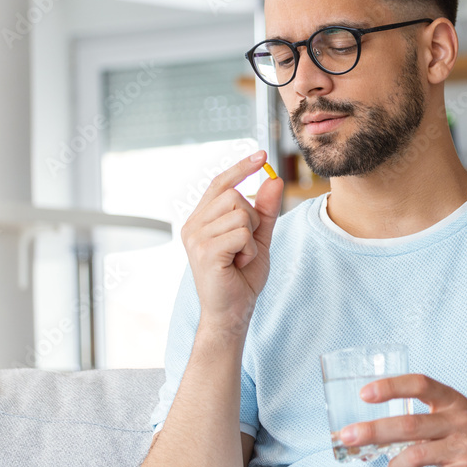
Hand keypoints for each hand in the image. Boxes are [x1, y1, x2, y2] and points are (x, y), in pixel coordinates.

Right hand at [180, 150, 283, 335]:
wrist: (232, 313)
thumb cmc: (241, 277)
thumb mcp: (259, 238)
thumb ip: (266, 210)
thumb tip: (274, 179)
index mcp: (201, 219)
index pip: (220, 183)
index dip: (241, 168)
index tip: (261, 154)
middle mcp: (192, 225)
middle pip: (235, 196)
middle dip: (253, 218)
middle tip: (247, 244)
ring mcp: (195, 238)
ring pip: (241, 213)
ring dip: (252, 237)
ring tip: (241, 257)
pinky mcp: (205, 251)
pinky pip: (242, 233)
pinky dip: (250, 249)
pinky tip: (239, 264)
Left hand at [337, 374, 466, 466]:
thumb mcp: (455, 417)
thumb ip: (424, 416)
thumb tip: (375, 427)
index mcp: (452, 400)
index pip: (420, 384)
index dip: (391, 386)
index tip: (364, 394)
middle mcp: (460, 419)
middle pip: (410, 424)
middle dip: (374, 430)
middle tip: (347, 436)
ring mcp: (466, 445)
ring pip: (418, 453)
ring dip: (394, 464)